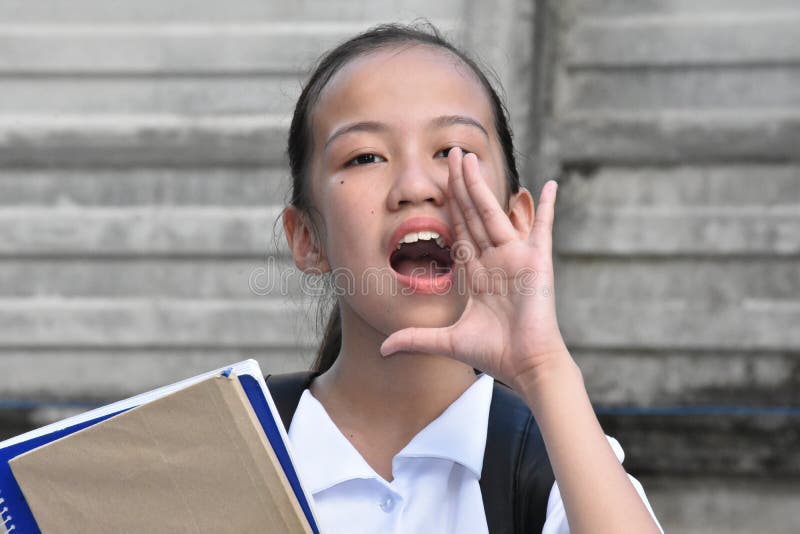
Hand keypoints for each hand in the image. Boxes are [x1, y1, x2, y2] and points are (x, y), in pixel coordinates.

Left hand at [381, 148, 569, 389]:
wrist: (525, 365)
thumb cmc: (494, 354)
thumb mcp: (447, 342)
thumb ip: (415, 339)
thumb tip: (381, 349)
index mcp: (477, 273)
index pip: (459, 230)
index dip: (449, 204)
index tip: (441, 181)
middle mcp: (495, 260)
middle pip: (474, 214)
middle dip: (461, 184)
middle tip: (453, 154)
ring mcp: (516, 258)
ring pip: (494, 213)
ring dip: (482, 185)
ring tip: (471, 159)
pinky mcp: (537, 262)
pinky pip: (542, 228)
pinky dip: (546, 208)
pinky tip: (549, 185)